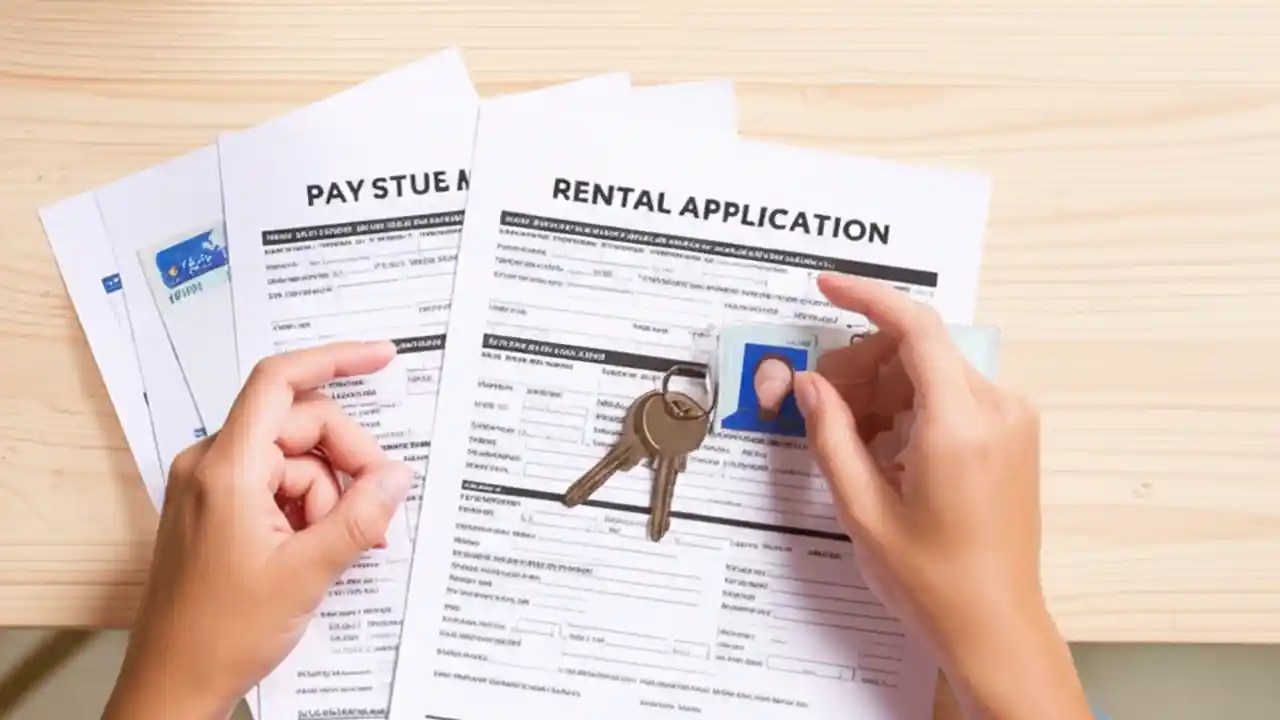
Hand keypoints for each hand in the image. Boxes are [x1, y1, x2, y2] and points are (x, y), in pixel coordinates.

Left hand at [104, 341, 412, 719]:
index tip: (378, 358)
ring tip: (345, 546)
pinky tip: (322, 548)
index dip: (334, 360)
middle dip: (347, 463)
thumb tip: (396, 477)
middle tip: (378, 510)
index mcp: (226, 469)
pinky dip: (309, 511)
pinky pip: (278, 487)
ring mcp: (213, 488)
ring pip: (295, 462)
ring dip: (330, 496)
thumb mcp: (307, 574)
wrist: (173, 685)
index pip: (280, 383)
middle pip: (299, 428)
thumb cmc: (220, 634)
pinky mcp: (219, 510)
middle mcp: (212, 466)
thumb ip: (359, 517)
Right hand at [787, 274, 1089, 719]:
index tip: (826, 287)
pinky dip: (910, 407)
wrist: (994, 624)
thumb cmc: (935, 580)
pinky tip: (885, 450)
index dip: (866, 298)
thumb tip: (810, 385)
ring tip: (854, 443)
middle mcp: (996, 410)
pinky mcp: (1013, 433)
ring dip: (884, 390)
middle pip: (916, 349)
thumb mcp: (862, 509)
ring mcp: (1012, 420)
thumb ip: (831, 435)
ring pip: (930, 371)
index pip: (916, 327)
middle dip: (861, 365)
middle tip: (819, 405)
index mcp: (960, 424)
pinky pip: (951, 394)